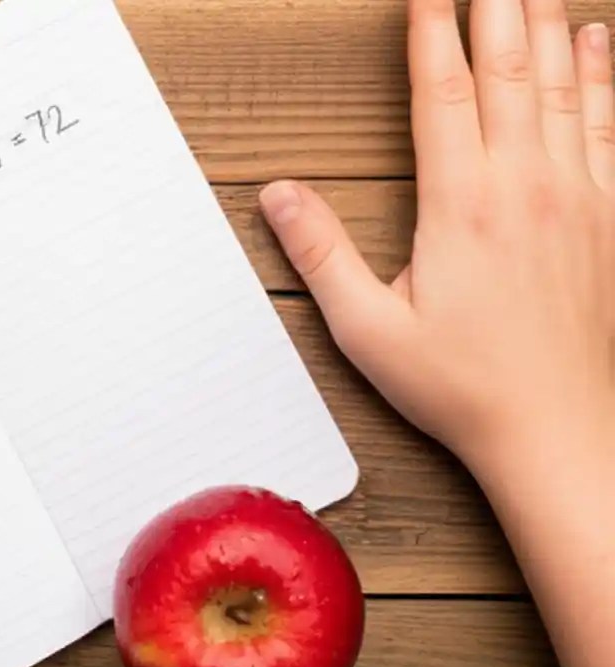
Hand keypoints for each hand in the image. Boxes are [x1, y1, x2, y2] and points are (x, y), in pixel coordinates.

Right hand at [259, 0, 612, 472]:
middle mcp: (526, 187)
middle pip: (509, 69)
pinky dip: (601, 76)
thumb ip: (320, 254)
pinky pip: (608, 124)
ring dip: (545, 24)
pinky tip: (596, 40)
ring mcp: (577, 197)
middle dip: (494, 6)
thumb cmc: (464, 387)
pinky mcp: (610, 217)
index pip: (444, 94)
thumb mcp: (369, 330)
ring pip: (562, 84)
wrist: (560, 431)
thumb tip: (278, 195)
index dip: (432, 35)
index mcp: (462, 207)